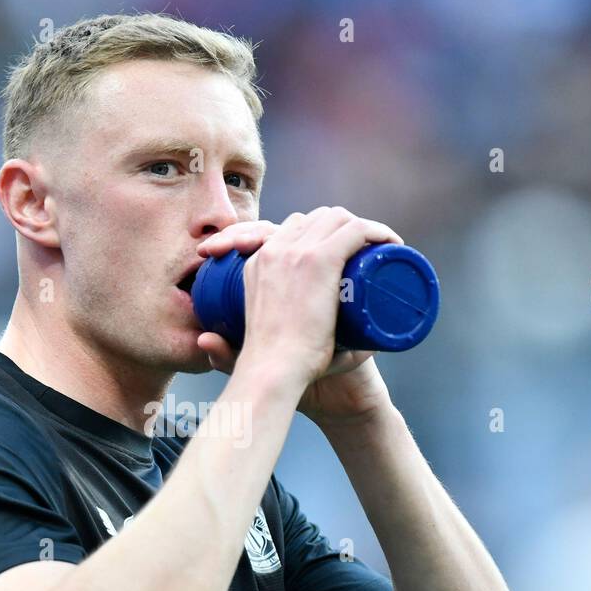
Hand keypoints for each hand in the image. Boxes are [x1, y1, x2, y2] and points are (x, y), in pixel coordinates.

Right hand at [195, 210, 399, 426]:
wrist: (274, 372)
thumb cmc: (262, 368)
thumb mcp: (239, 348)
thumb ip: (219, 352)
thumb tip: (201, 343)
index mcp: (256, 263)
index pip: (288, 228)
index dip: (316, 233)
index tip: (340, 254)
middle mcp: (274, 250)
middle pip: (314, 218)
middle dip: (340, 227)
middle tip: (362, 255)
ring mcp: (295, 251)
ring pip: (336, 218)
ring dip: (361, 227)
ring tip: (379, 249)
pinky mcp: (319, 260)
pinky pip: (355, 229)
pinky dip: (376, 230)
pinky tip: (390, 242)